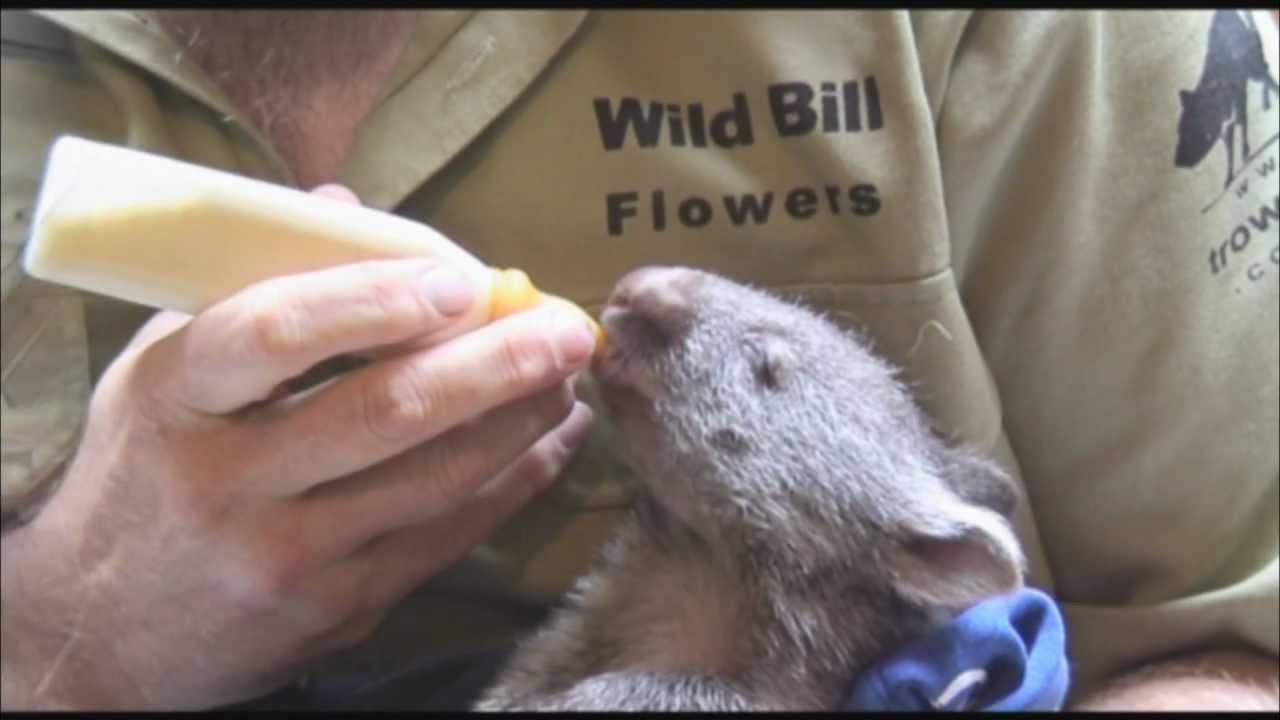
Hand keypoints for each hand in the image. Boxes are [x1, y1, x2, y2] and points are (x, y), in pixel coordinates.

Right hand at [0, 185, 596, 709]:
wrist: (106, 632)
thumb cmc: (146, 472)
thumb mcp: (161, 371)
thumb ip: (251, 288)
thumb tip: (349, 208)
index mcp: (177, 398)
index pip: (273, 332)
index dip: (373, 300)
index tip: (461, 276)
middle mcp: (231, 482)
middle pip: (385, 411)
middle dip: (495, 362)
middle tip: (569, 325)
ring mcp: (289, 554)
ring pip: (437, 478)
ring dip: (521, 419)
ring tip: (571, 371)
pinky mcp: (341, 607)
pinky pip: (449, 536)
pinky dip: (517, 481)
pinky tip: (555, 440)